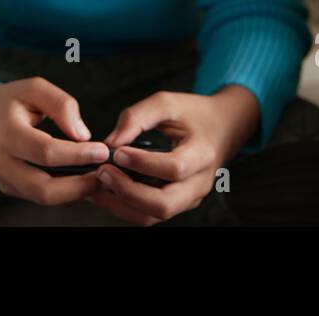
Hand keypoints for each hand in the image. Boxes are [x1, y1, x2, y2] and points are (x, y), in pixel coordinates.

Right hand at [0, 78, 108, 205]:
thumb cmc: (9, 101)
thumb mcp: (34, 88)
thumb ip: (61, 104)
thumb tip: (82, 134)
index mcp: (7, 132)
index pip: (46, 152)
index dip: (78, 154)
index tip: (102, 150)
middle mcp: (2, 161)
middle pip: (44, 188)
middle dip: (80, 185)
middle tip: (105, 174)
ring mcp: (3, 178)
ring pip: (43, 198)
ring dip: (75, 193)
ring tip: (99, 179)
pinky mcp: (9, 187)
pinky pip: (40, 197)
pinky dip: (64, 193)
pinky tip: (82, 180)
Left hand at [85, 86, 258, 225]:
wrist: (222, 128)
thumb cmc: (194, 113)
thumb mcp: (169, 103)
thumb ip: (138, 117)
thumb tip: (110, 142)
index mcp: (203, 154)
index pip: (173, 168)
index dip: (142, 163)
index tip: (116, 152)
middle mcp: (199, 183)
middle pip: (163, 204)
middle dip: (127, 191)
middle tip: (102, 172)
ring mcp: (190, 198)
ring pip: (153, 216)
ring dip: (121, 204)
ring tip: (96, 185)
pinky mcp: (179, 203)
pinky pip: (150, 214)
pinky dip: (125, 206)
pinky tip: (106, 190)